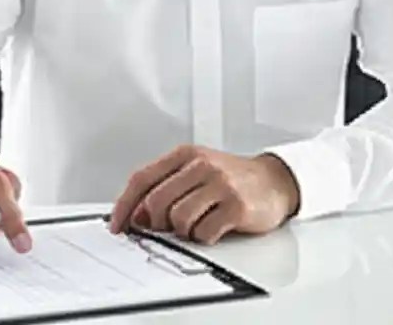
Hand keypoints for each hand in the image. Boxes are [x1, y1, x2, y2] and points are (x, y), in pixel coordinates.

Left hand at [109, 145, 300, 244]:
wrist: (275, 180)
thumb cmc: (230, 178)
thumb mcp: (194, 172)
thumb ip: (164, 187)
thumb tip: (137, 216)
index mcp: (184, 155)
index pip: (141, 179)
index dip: (124, 205)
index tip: (117, 225)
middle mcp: (201, 166)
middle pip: (156, 202)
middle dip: (156, 223)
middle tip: (168, 227)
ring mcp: (220, 184)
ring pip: (178, 219)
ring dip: (183, 231)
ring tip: (196, 224)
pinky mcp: (236, 206)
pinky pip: (203, 232)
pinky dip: (203, 237)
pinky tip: (213, 228)